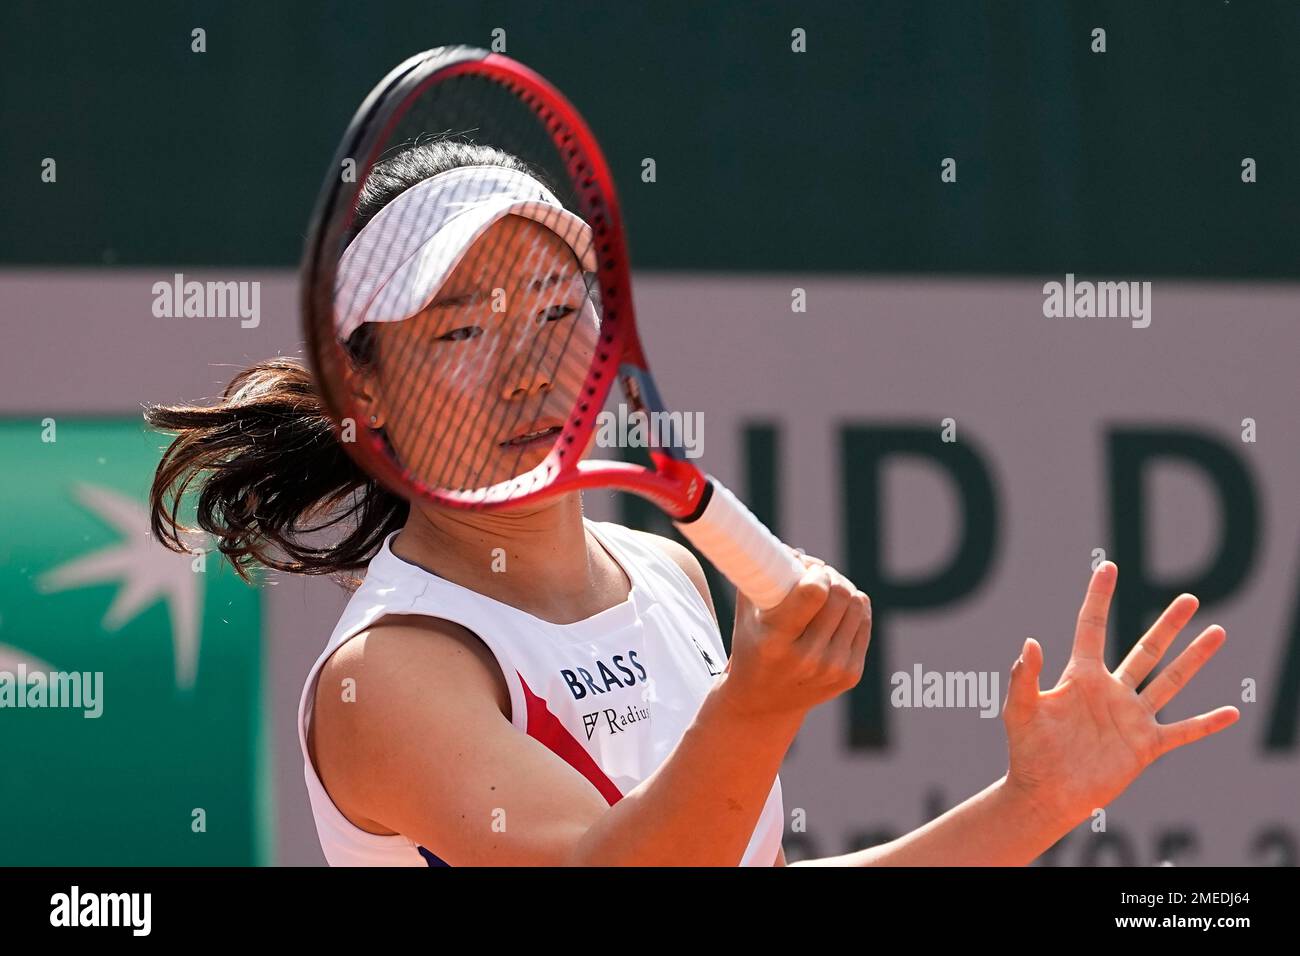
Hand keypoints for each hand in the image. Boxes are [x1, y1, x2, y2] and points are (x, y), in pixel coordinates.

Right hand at [720, 552, 870, 718]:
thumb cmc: (752, 645)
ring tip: (827, 590)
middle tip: (817, 575)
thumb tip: (791, 550)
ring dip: (844, 589)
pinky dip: (853, 609)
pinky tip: (837, 610)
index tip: (807, 569)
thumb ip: (761, 575)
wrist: (762, 702)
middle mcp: (806, 659)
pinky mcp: (850, 676)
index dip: (816, 572)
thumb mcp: (747, 613)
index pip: (813, 593)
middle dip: (830, 576)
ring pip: (858, 605)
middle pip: (840, 595)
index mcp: (776, 641)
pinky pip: (864, 622)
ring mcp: (832, 670)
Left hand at [1002, 561, 1238, 826]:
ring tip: (1217, 632)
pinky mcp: (1145, 746)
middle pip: (1146, 649)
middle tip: (1190, 598)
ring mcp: (1131, 717)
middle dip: (1168, 624)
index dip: (1099, 597)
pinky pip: (1183, 731)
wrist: (1045, 794)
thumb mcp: (1020, 710)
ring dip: (1195, 658)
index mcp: (1081, 677)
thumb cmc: (1027, 751)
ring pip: (1170, 680)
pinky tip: (1232, 712)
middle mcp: (1110, 691)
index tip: (1108, 567)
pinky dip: (1207, 723)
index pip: (1091, 627)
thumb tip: (1030, 642)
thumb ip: (1024, 677)